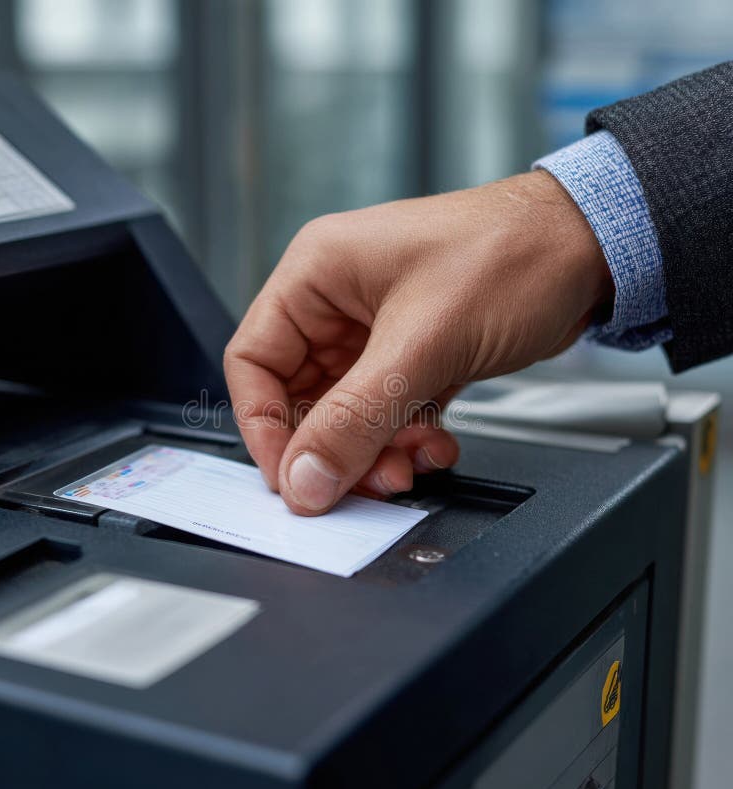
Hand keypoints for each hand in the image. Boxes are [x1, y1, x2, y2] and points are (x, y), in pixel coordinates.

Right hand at [224, 170, 611, 514]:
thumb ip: (356, 418)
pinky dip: (405, 439)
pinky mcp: (412, 356)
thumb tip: (304, 478)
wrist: (591, 250)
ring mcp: (377, 332)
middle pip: (301, 397)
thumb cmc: (512, 253)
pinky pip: (387, 413)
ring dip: (374, 450)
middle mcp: (339, 303)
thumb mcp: (424, 342)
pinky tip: (435, 443)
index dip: (265, 425)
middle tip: (365, 480)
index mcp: (319, 274)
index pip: (254, 361)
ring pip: (346, 414)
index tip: (292, 476)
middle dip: (332, 448)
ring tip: (411, 462)